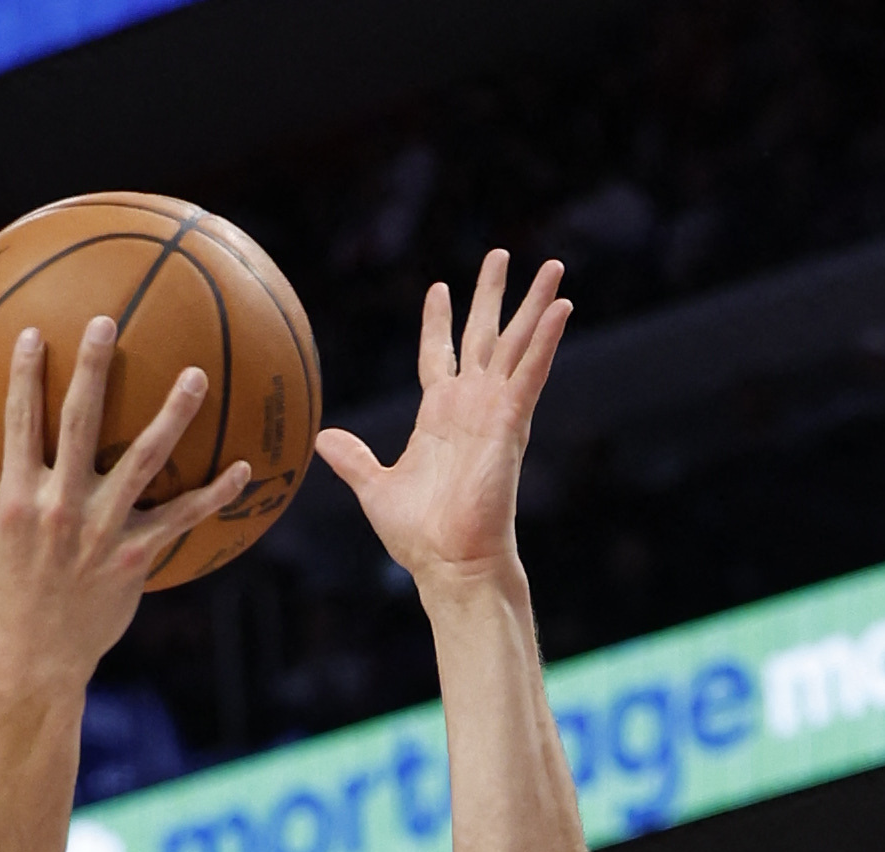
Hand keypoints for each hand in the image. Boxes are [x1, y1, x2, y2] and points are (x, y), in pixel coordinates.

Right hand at [0, 315, 249, 693]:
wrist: (34, 664)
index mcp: (16, 499)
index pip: (18, 423)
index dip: (24, 375)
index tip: (34, 332)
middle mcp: (61, 506)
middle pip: (80, 423)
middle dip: (92, 368)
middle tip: (108, 320)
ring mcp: (102, 530)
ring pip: (143, 460)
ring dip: (171, 415)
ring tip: (195, 375)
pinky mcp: (135, 557)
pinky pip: (181, 518)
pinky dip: (214, 495)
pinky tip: (243, 468)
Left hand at [316, 250, 569, 597]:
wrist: (449, 563)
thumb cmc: (419, 537)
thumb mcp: (376, 489)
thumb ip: (354, 459)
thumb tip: (323, 438)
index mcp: (439, 416)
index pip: (441, 354)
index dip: (439, 322)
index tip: (439, 289)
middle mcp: (470, 406)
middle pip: (485, 335)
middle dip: (493, 295)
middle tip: (502, 254)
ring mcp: (494, 411)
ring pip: (517, 344)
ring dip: (535, 305)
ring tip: (553, 265)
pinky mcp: (511, 423)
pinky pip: (531, 372)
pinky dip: (546, 339)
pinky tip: (561, 307)